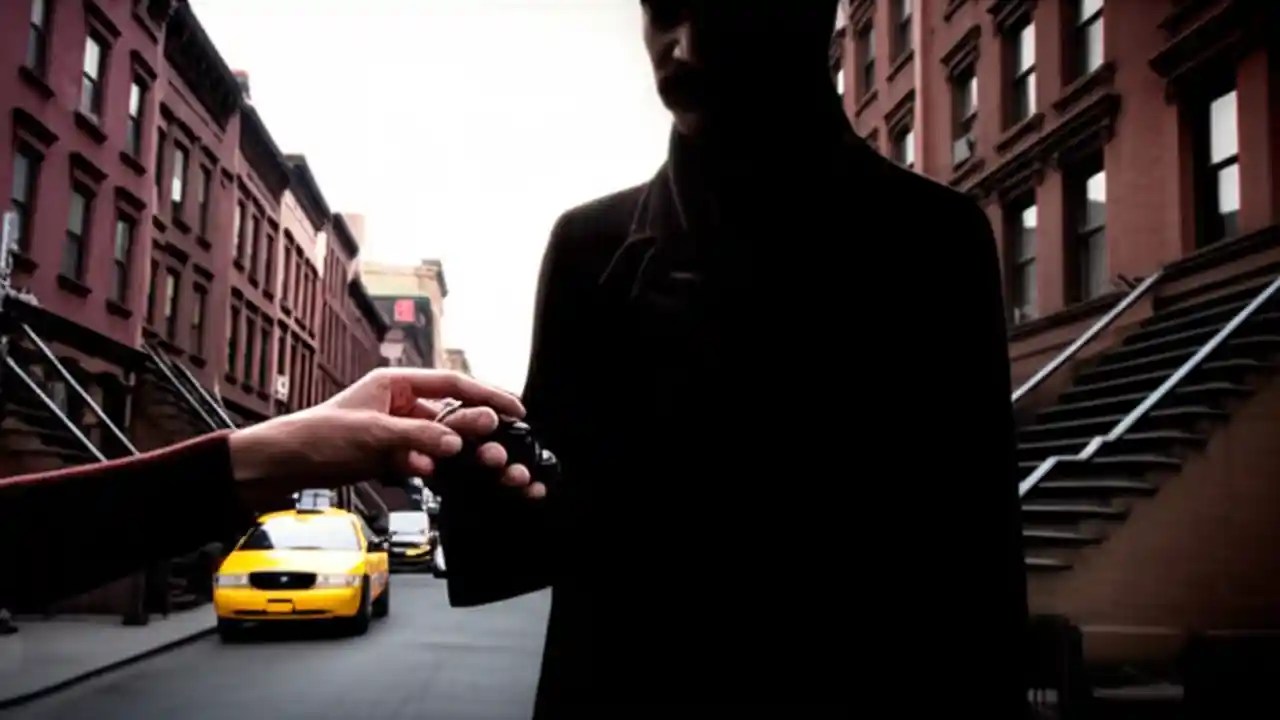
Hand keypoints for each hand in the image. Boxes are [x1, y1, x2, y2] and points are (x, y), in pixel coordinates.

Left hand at [227, 368, 524, 499]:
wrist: (279, 467)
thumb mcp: (372, 434)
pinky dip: (429, 469)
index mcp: (396, 383)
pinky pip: (422, 461)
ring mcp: (395, 432)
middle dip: (477, 430)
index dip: (487, 395)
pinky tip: (429, 476)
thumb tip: (462, 438)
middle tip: (500, 446)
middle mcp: (400, 405)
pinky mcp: (388, 458)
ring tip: (477, 466)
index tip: (515, 409)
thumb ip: (420, 436)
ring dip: (455, 454)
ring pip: (439, 442)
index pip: (452, 384)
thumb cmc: (316, 437)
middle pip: (451, 414)